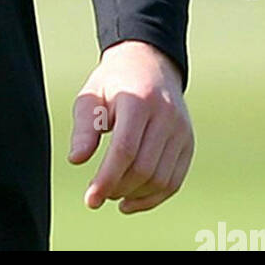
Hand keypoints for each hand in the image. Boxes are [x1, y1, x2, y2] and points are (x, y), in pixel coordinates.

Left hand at [69, 40, 193, 213]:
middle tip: (98, 195)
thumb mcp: (91, 95)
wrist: (149, 63)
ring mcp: (181, 130)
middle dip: (119, 189)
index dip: (107, 179)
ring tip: (113, 195)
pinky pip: (174, 180)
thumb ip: (84, 127)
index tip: (91, 199)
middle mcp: (165, 115)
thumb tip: (76, 160)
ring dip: (135, 196)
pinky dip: (153, 197)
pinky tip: (132, 201)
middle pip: (144, 168)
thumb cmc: (113, 82)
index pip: (125, 149)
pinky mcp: (188, 142)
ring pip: (161, 179)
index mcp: (138, 100)